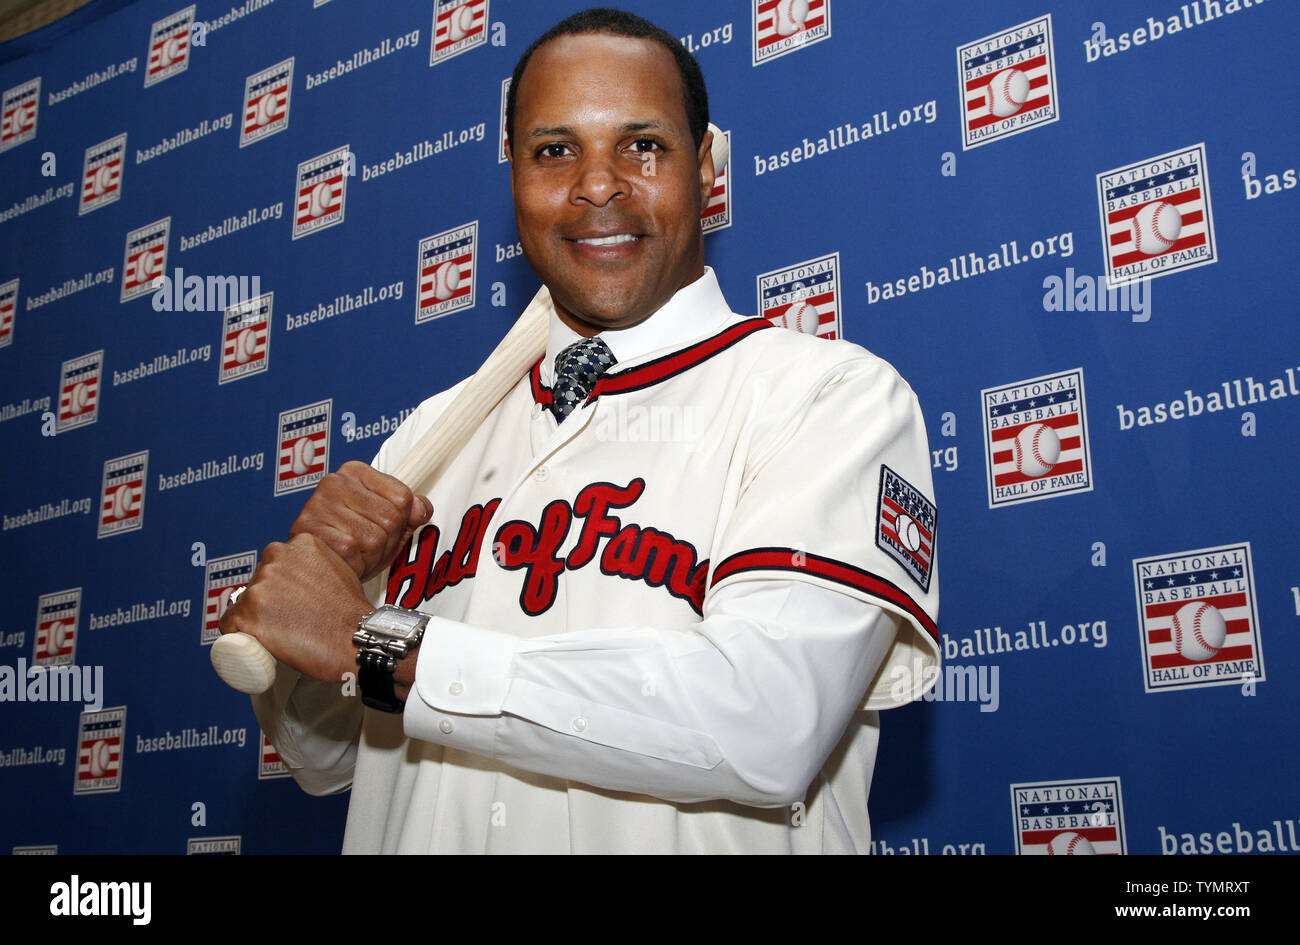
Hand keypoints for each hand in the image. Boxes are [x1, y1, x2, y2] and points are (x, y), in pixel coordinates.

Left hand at [218, 533, 372, 684]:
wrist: (355, 638)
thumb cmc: (351, 613)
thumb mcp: (341, 569)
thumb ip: (317, 564)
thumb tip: (304, 577)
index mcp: (300, 544)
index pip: (274, 564)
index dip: (279, 586)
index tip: (288, 600)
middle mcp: (276, 558)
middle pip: (257, 582)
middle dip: (266, 600)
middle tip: (288, 619)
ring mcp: (260, 586)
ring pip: (242, 603)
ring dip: (255, 618)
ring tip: (282, 633)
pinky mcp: (248, 614)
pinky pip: (229, 625)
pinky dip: (239, 635)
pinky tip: (259, 641)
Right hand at [290, 461, 431, 581]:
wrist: (318, 570)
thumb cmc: (353, 542)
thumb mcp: (388, 524)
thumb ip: (410, 513)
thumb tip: (422, 508)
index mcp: (356, 472)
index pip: (403, 496)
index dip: (402, 521)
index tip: (384, 526)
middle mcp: (335, 482)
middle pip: (391, 518)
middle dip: (387, 541)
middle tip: (369, 546)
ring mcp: (319, 504)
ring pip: (374, 538)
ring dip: (371, 555)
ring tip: (356, 553)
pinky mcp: (309, 529)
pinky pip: (352, 550)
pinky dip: (354, 562)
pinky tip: (343, 560)